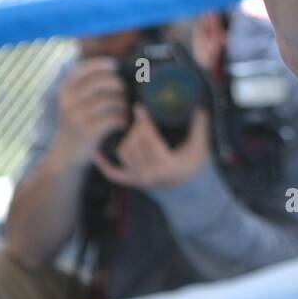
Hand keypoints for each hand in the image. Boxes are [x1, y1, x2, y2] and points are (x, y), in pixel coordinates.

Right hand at [54, 57, 127, 165]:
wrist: (66, 153)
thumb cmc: (76, 122)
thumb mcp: (73, 102)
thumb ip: (86, 86)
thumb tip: (112, 67)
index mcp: (64, 91)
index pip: (83, 69)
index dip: (101, 64)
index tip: (115, 65)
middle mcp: (68, 102)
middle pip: (101, 83)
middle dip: (118, 85)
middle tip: (124, 91)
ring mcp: (77, 117)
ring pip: (110, 101)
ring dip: (122, 104)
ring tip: (124, 108)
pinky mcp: (88, 131)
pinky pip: (113, 118)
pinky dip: (122, 118)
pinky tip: (123, 121)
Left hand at [89, 103, 211, 191]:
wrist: (189, 191)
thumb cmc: (195, 167)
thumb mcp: (200, 148)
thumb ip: (200, 128)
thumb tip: (199, 107)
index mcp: (166, 166)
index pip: (149, 139)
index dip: (143, 121)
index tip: (139, 107)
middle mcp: (150, 176)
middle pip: (134, 144)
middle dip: (137, 127)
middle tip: (142, 116)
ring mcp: (139, 180)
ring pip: (123, 153)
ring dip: (127, 138)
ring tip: (137, 129)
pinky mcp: (132, 182)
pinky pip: (113, 173)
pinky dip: (103, 163)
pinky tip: (96, 151)